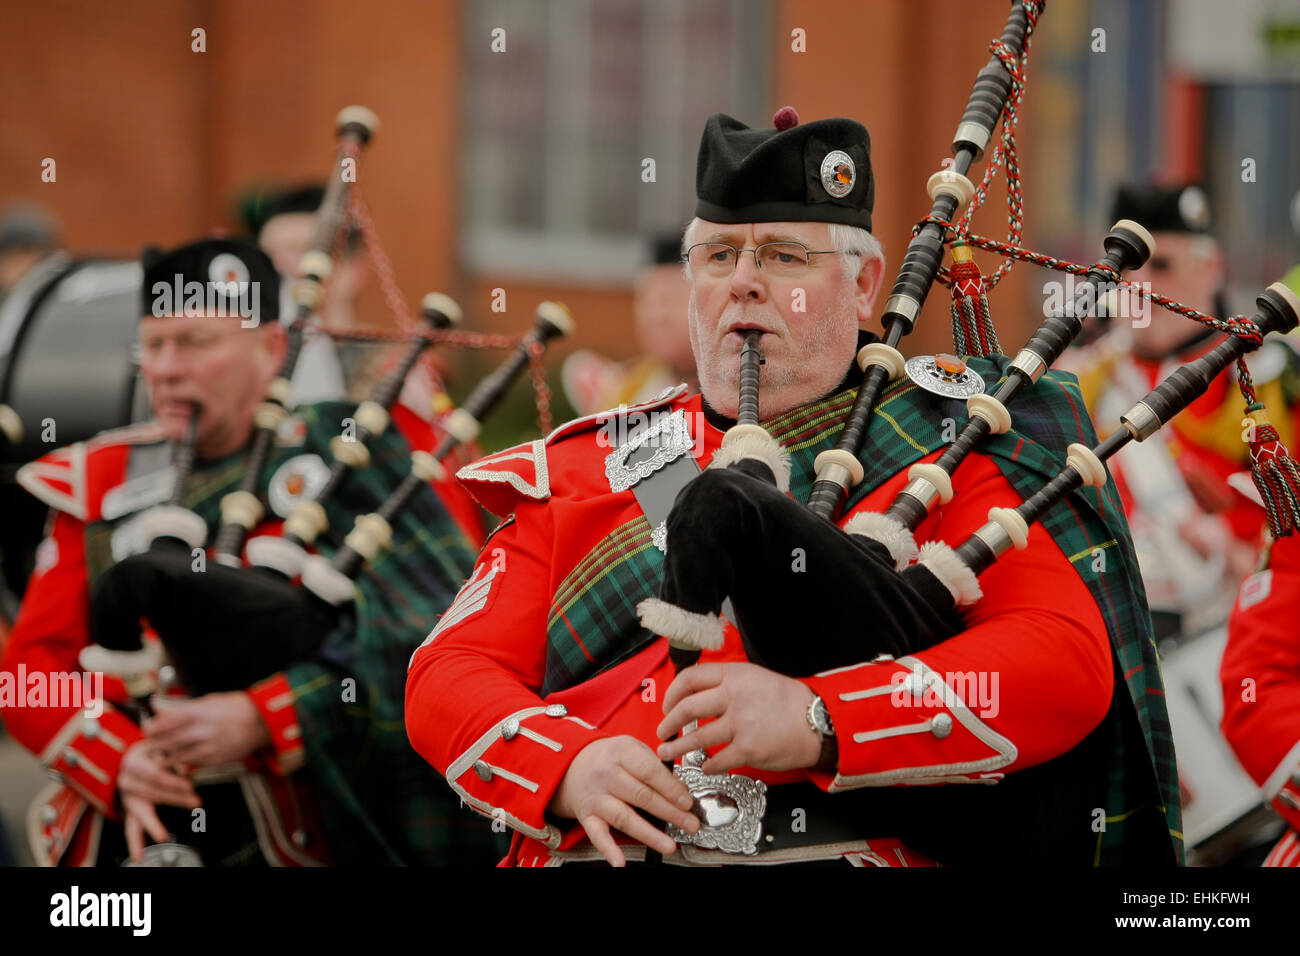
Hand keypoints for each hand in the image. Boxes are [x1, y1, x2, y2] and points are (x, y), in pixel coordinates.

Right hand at [117, 740, 200, 862]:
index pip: (155, 774)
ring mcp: (128, 798)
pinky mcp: (132, 810)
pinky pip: (131, 828)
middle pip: (153, 794)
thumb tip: (185, 768)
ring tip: (162, 836)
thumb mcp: (161, 743)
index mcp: (133, 762)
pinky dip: (135, 843)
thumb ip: (173, 752)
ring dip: (155, 825)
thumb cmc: (152, 748)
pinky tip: (139, 857)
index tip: (190, 784)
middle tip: (195, 801)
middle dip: (176, 799)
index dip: (173, 780)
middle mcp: (127, 782)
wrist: (130, 757)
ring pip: (141, 813)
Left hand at [145, 692, 270, 768]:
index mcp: (199, 713)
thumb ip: (185, 706)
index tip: (148, 729)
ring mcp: (208, 746)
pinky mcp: (215, 759)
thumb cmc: (237, 708)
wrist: (262, 723)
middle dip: (155, 744)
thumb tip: (160, 706)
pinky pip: (192, 764)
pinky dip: (182, 763)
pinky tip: (178, 761)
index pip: (167, 722)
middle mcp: (202, 730)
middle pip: (168, 741)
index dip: (154, 727)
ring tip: (159, 756)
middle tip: (148, 745)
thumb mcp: (211, 700)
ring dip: (165, 757)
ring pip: (178, 756)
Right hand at [547, 735, 699, 866]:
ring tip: (669, 845)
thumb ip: (656, 767)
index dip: (670, 788)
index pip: (649, 771)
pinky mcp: (587, 816)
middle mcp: (607, 774)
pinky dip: (608, 849)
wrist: (573, 764)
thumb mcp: (632, 749)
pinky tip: (620, 862)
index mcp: (621, 753)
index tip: (687, 802)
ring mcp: (597, 797)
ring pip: (624, 817)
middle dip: (669, 812)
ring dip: (649, 834)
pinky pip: (597, 834)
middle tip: (689, 824)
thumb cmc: (610, 757)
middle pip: (641, 796)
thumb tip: (681, 790)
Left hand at [656, 662, 820, 773]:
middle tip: (662, 731)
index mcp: (733, 675)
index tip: (666, 705)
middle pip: (686, 709)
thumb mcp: (754, 677)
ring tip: (668, 752)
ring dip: (677, 747)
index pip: (690, 678)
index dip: (671, 693)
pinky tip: (704, 767)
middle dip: (668, 723)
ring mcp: (740, 724)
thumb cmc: (786, 700)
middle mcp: (734, 697)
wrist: (816, 721)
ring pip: (696, 738)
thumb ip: (725, 682)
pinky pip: (717, 761)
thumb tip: (694, 693)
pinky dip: (706, 766)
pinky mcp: (748, 750)